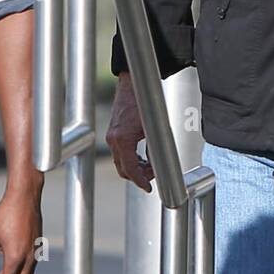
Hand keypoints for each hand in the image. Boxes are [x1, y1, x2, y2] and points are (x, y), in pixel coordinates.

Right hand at [106, 72, 154, 191]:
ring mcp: (112, 137)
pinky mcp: (113, 133)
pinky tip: (144, 158)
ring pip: (121, 162)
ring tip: (151, 167)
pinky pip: (120, 154)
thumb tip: (161, 165)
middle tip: (154, 176)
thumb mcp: (154, 128)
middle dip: (138, 176)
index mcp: (122, 140)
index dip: (140, 181)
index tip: (149, 188)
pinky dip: (132, 160)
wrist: (133, 85)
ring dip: (136, 168)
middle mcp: (113, 140)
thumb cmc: (145, 103)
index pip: (130, 169)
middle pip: (123, 170)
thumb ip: (155, 148)